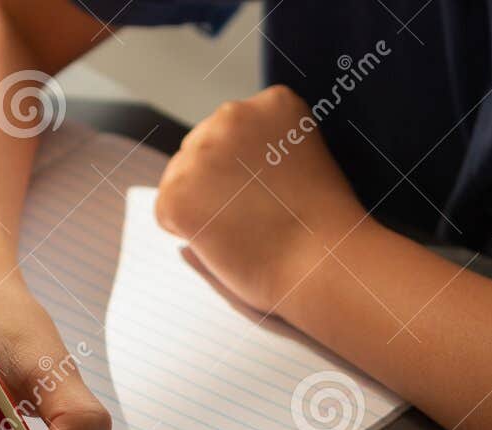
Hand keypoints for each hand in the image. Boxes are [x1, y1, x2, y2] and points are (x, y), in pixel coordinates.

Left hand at [155, 86, 365, 313]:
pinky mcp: (178, 191)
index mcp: (273, 102)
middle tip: (259, 217)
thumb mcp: (305, 160)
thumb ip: (266, 146)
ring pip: (180, 179)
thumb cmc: (322, 228)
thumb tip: (213, 156)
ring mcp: (202, 151)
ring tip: (246, 230)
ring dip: (201, 207)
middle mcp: (234, 113)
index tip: (277, 193)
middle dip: (217, 185)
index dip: (249, 172)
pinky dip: (187, 233)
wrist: (325, 266)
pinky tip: (226, 241)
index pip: (234, 131)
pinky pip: (166, 213)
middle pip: (201, 149)